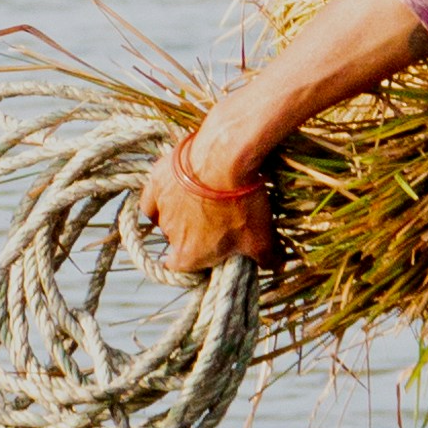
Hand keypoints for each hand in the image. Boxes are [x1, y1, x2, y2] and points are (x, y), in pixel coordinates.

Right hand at [139, 115, 276, 274]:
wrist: (223, 158)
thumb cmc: (241, 203)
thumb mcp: (261, 236)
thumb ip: (267, 258)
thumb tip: (276, 265)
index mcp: (190, 255)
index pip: (182, 269)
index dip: (196, 262)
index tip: (211, 252)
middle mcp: (170, 235)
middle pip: (178, 241)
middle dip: (193, 234)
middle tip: (216, 219)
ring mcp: (161, 207)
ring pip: (165, 218)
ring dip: (180, 213)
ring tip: (201, 200)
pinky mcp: (156, 182)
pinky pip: (151, 198)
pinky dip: (160, 199)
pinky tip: (172, 193)